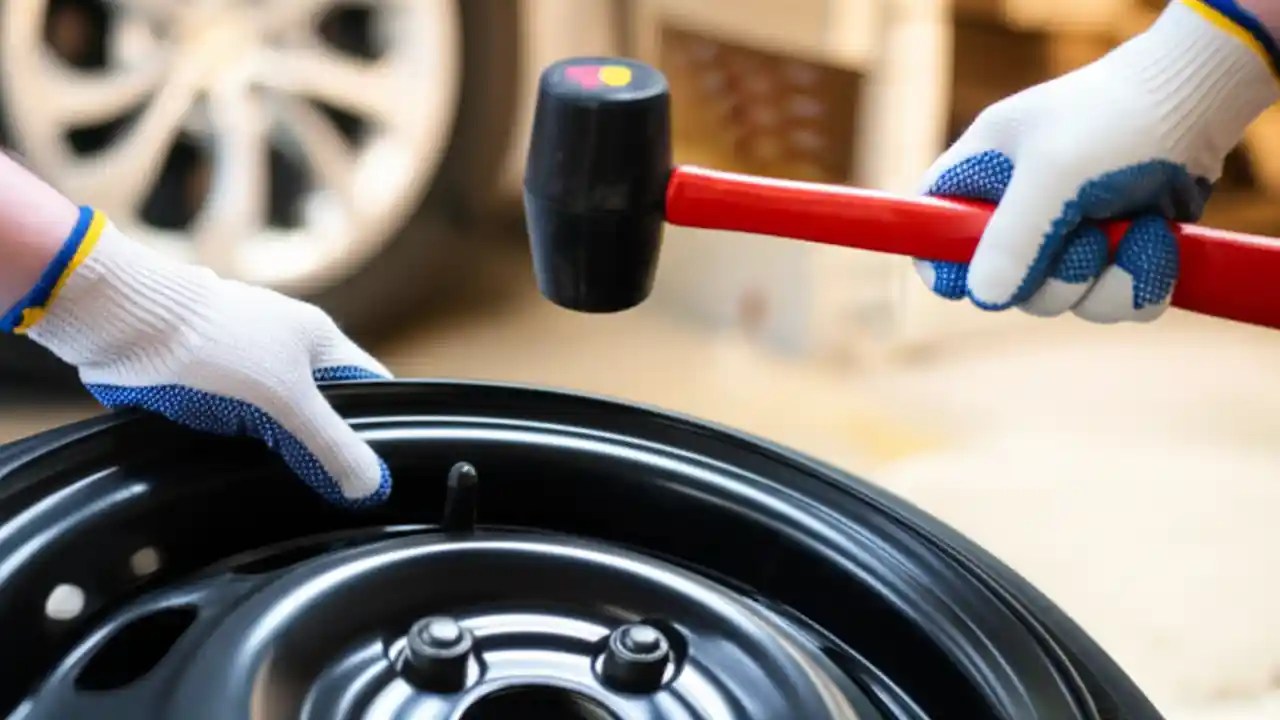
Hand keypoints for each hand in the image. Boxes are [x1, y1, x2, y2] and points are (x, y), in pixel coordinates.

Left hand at [7, 208, 391, 506]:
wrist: (125, 324)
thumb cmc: (214, 342)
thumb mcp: (288, 399)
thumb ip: (331, 444)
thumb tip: (372, 486)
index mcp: (317, 339)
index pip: (370, 384)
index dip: (383, 423)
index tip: (385, 467)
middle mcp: (284, 349)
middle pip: (324, 409)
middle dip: (328, 446)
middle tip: (339, 490)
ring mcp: (244, 366)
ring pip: (280, 421)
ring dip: (283, 449)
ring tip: (293, 487)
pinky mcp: (206, 385)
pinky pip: (238, 426)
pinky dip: (242, 448)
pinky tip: (243, 469)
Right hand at [916, 0, 1278, 322]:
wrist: (1199, 98)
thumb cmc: (1114, 117)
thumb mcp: (1055, 171)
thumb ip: (1013, 236)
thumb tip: (983, 298)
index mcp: (983, 175)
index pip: (935, 229)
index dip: (941, 262)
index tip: (964, 284)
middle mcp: (1021, 208)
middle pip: (1005, 284)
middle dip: (1054, 276)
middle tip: (1085, 237)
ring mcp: (1070, 235)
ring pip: (1066, 301)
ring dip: (1106, 278)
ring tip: (1135, 226)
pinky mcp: (1118, 253)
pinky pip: (1115, 302)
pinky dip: (1142, 280)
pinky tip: (1157, 237)